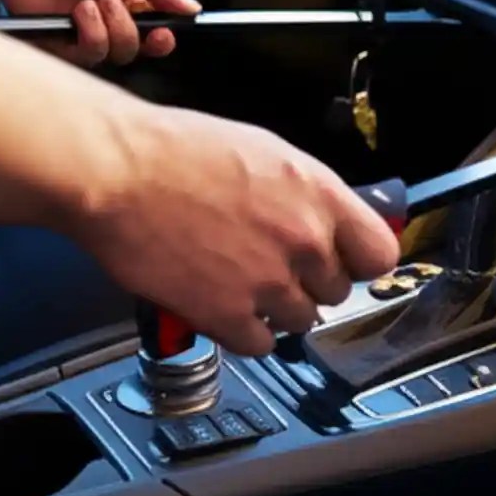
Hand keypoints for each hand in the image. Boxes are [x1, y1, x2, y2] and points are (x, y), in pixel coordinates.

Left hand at [0, 0, 200, 66]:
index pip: (155, 30)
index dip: (163, 38)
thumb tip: (191, 7)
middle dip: (132, 32)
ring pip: (114, 55)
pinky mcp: (62, 42)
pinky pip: (86, 57)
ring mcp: (85, 31)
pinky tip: (78, 13)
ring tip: (90, 3)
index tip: (164, 33)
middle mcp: (110, 18)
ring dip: (108, 31)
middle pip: (136, 48)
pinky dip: (88, 36)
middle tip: (115, 3)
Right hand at [66, 105, 400, 355]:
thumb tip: (325, 221)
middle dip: (307, 282)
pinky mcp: (229, 315)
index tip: (343, 263)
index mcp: (318, 193)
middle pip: (336, 291)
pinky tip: (222, 305)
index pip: (378, 253)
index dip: (358, 262)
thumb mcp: (262, 151)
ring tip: (240, 283)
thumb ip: (304, 193)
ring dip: (275, 309)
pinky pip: (261, 344)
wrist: (116, 170)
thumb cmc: (175, 150)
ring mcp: (269, 282)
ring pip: (301, 321)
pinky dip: (244, 332)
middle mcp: (304, 240)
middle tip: (270, 265)